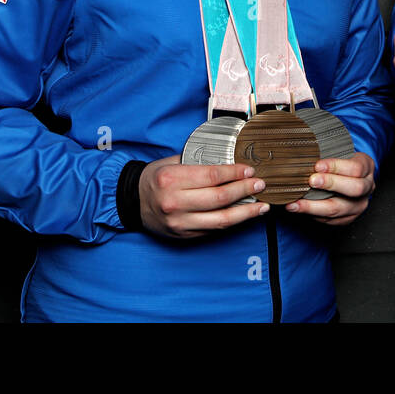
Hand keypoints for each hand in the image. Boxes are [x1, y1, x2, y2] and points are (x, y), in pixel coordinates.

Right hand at [138, 156, 269, 237]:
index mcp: (171, 179)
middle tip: (260, 184)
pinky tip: (244, 215)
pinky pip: (213, 229)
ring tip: (261, 206)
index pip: (212, 175)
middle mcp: (174, 202)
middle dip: (244, 190)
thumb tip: (230, 159)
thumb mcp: (171, 162)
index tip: (250, 170)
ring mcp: (179, 222)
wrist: (132, 202)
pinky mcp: (183, 235)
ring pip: (220, 219)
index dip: (235, 173)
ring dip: (245, 213)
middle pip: (219, 198)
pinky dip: (232, 223)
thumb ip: (198, 162)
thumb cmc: (155, 178)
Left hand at [285, 153, 376, 225]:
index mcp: (367, 167)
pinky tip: (300, 209)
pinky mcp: (349, 218)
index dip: (336, 167)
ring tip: (296, 203)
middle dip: (330, 184)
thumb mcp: (340, 152)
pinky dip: (313, 215)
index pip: (356, 168)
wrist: (348, 177)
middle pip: (354, 189)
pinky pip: (332, 220)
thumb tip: (303, 154)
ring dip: (314, 207)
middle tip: (311, 181)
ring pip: (339, 209)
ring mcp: (359, 205)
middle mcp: (367, 187)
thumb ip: (327, 153)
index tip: (317, 165)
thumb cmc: (340, 162)